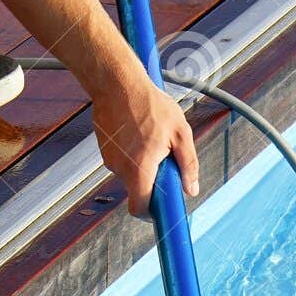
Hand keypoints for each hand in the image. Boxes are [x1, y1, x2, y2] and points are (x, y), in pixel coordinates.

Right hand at [92, 72, 199, 216]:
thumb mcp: (181, 133)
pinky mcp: (104, 149)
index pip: (139, 208)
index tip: (161, 208)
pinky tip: (138, 131)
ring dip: (142, 164)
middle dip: (152, 180)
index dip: (150, 213)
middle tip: (164, 158)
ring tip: (150, 137)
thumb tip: (191, 189)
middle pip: (137, 189)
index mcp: (139, 169)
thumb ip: (188, 165)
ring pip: (130, 173)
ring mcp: (109, 158)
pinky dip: (132, 153)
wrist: (117, 81)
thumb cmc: (150, 103)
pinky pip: (122, 160)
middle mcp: (120, 168)